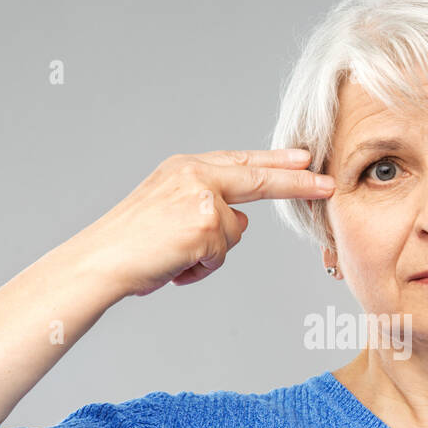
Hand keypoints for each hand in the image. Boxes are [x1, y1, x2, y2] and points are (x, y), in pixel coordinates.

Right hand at [76, 148, 334, 297]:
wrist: (100, 261)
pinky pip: (220, 256)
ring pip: (235, 233)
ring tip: (172, 258)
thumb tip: (242, 223)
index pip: (240, 162)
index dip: (274, 161)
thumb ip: (210, 210)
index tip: (304, 158)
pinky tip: (172, 266)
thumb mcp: (171, 213)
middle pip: (259, 178)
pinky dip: (199, 270)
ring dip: (210, 256)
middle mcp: (194, 174)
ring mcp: (201, 197)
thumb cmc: (130, 246)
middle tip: (328, 183)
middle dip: (297, 183)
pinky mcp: (205, 224)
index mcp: (185, 168)